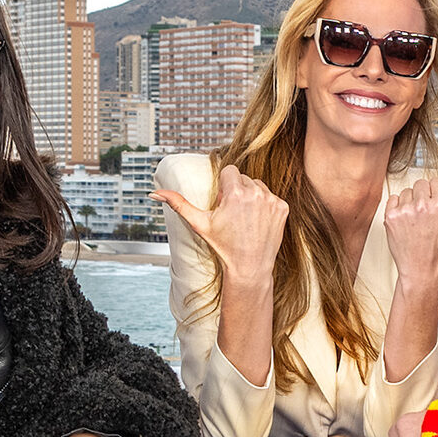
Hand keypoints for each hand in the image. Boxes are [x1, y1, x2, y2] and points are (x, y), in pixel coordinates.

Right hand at [151, 164, 287, 278]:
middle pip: (243, 178)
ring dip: (252, 196)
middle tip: (233, 214)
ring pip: (258, 185)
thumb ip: (178, 204)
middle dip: (237, 191)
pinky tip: (258, 221)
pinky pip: (271, 196)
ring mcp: (272, 200)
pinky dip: (265, 205)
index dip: (225, 186)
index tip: (224, 203)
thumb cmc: (222, 245)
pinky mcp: (282, 207)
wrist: (249, 266)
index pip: (229, 170)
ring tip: (245, 218)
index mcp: (235, 192)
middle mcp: (256, 193)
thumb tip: (154, 193)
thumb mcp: (199, 224)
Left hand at [383, 178, 437, 285]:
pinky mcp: (391, 216)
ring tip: (416, 218)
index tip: (436, 205)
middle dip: (424, 196)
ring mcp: (405, 211)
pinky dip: (397, 207)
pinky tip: (405, 219)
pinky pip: (393, 198)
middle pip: (421, 183)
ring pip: (407, 191)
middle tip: (426, 213)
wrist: (420, 267)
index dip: (436, 193)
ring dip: (410, 201)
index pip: (436, 181)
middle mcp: (423, 206)